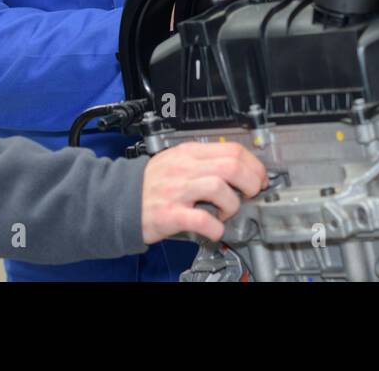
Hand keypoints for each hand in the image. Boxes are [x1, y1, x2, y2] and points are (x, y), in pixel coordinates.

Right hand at [141, 141, 267, 243]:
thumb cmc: (150, 184)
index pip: (231, 149)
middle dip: (250, 181)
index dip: (253, 164)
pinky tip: (214, 229)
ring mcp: (177, 190)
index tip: (259, 177)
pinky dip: (215, 227)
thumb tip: (238, 168)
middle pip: (231, 166)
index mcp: (189, 153)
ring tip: (225, 212)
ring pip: (219, 188)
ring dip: (231, 204)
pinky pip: (201, 219)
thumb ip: (204, 161)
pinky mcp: (170, 214)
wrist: (119, 201)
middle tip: (250, 194)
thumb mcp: (176, 161)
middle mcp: (184, 168)